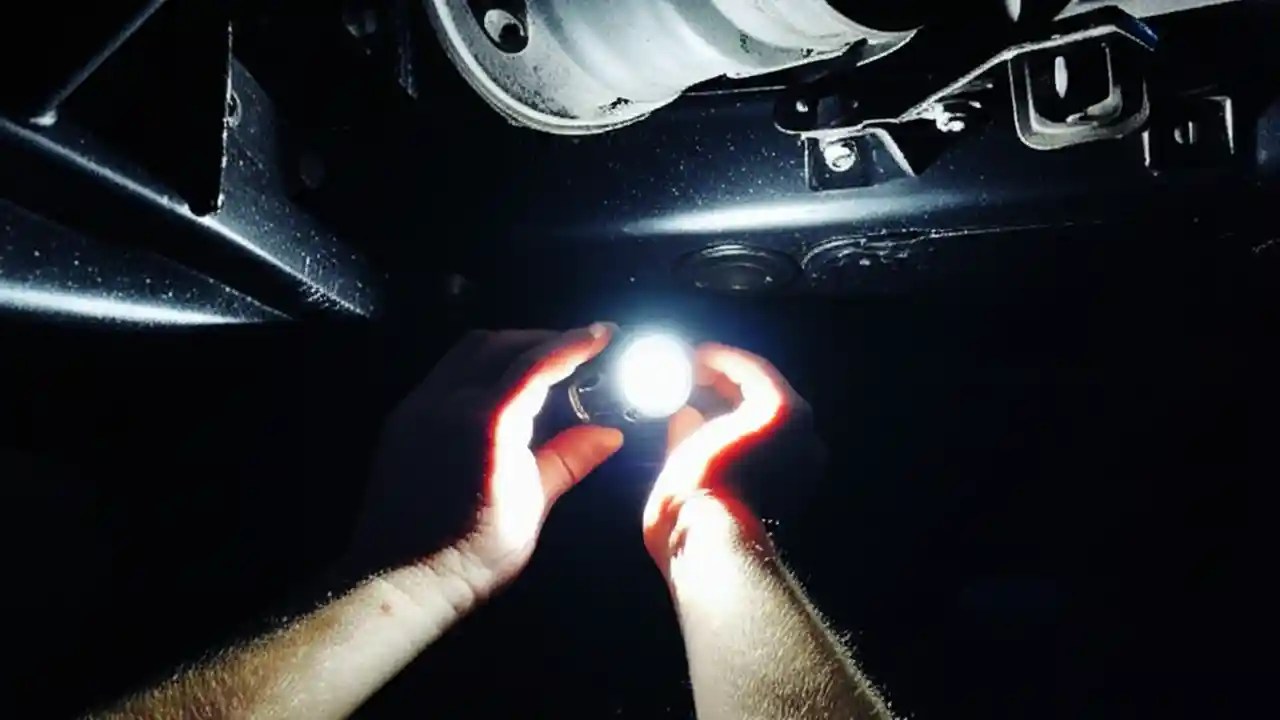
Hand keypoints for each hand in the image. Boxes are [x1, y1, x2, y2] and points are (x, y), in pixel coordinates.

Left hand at [352, 325, 623, 589]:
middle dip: (541, 340)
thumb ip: (568, 460)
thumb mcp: (531, 507)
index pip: (536, 363)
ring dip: (508, 348)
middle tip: (576, 351)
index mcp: (487, 422)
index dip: (574, 343)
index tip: (604, 333)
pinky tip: (499, 390)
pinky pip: (445, 373)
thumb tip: (609, 433)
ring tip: (540, 365)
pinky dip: (479, 367)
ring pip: (467, 352)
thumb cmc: (474, 554)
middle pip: (500, 344)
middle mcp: (447, 401)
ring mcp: (418, 407)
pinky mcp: (402, 420)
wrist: (399, 582)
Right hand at [643, 343, 818, 573]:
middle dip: (727, 386)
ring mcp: (803, 466)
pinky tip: (708, 440)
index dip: (719, 359)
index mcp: (783, 410)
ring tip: (695, 406)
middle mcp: (803, 435)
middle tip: (693, 377)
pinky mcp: (792, 492)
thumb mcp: (687, 442)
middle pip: (764, 396)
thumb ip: (688, 420)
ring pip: (765, 427)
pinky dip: (741, 441)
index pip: (752, 369)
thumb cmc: (701, 487)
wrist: (713, 549)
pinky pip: (765, 452)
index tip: (695, 356)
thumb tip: (686, 414)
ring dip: (733, 414)